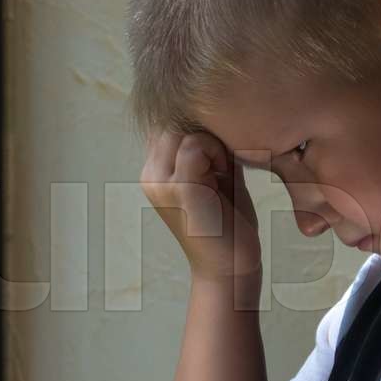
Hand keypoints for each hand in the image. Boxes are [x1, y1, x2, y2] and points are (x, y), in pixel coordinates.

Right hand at [139, 131, 261, 280]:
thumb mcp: (216, 175)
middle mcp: (149, 175)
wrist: (230, 270)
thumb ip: (209, 146)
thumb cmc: (227, 224)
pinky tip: (225, 177)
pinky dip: (217, 154)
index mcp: (153, 171)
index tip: (218, 158)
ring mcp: (160, 182)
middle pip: (175, 121)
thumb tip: (217, 110)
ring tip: (223, 174)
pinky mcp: (179, 189)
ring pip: (185, 130)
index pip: (170, 122)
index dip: (199, 129)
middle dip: (206, 133)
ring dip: (212, 143)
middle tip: (223, 167)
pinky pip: (196, 145)